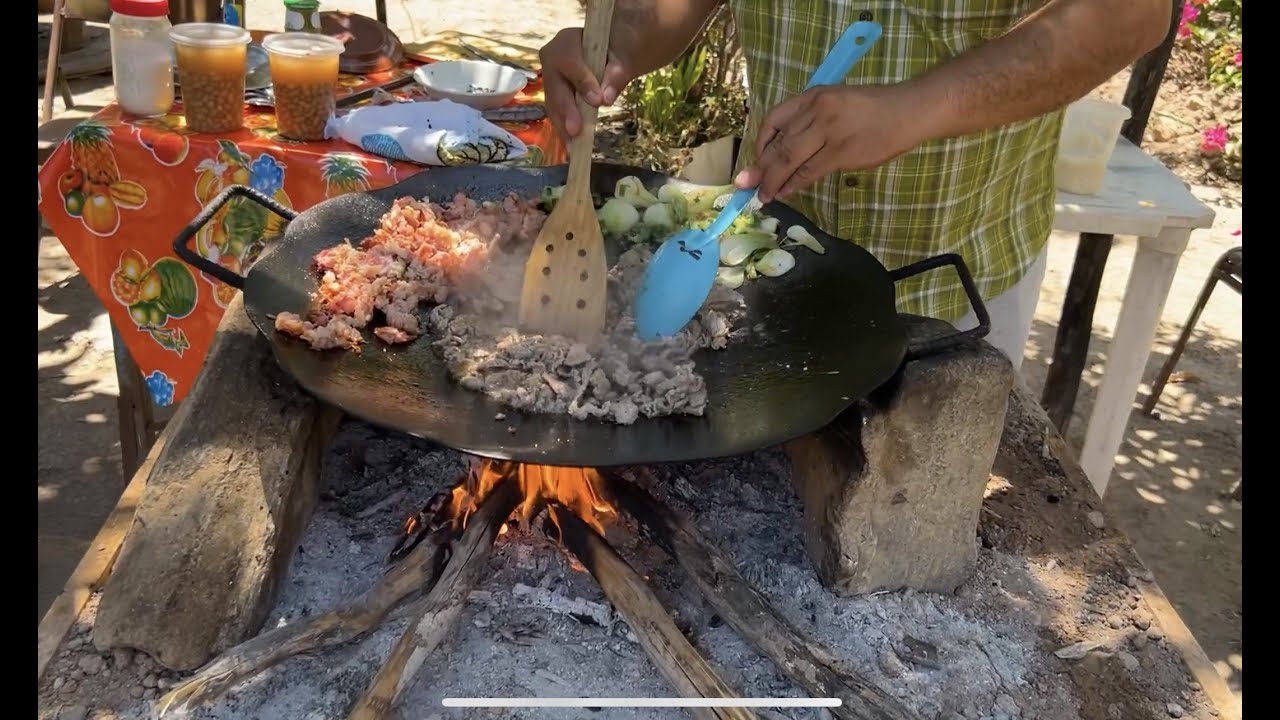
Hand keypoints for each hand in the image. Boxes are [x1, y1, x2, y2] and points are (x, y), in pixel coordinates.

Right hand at [539, 28, 632, 143]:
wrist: (611, 52)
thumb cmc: (616, 51)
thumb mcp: (622, 58)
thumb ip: (616, 74)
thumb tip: (606, 97)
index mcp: (567, 41)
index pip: (571, 62)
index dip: (583, 82)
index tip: (597, 101)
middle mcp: (552, 58)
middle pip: (556, 87)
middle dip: (566, 111)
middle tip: (576, 132)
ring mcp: (550, 77)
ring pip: (553, 103)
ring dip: (563, 125)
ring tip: (573, 147)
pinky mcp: (554, 94)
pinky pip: (557, 112)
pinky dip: (565, 128)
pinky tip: (572, 145)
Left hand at [734, 84, 928, 202]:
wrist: (907, 111)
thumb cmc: (873, 109)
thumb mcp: (836, 103)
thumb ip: (810, 122)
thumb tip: (784, 153)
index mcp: (813, 96)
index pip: (774, 119)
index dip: (760, 143)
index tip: (757, 160)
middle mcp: (816, 110)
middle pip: (779, 144)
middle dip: (760, 168)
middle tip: (747, 186)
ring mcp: (828, 131)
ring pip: (789, 160)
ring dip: (773, 181)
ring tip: (765, 195)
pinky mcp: (840, 152)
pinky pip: (809, 172)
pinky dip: (794, 184)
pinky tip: (786, 192)